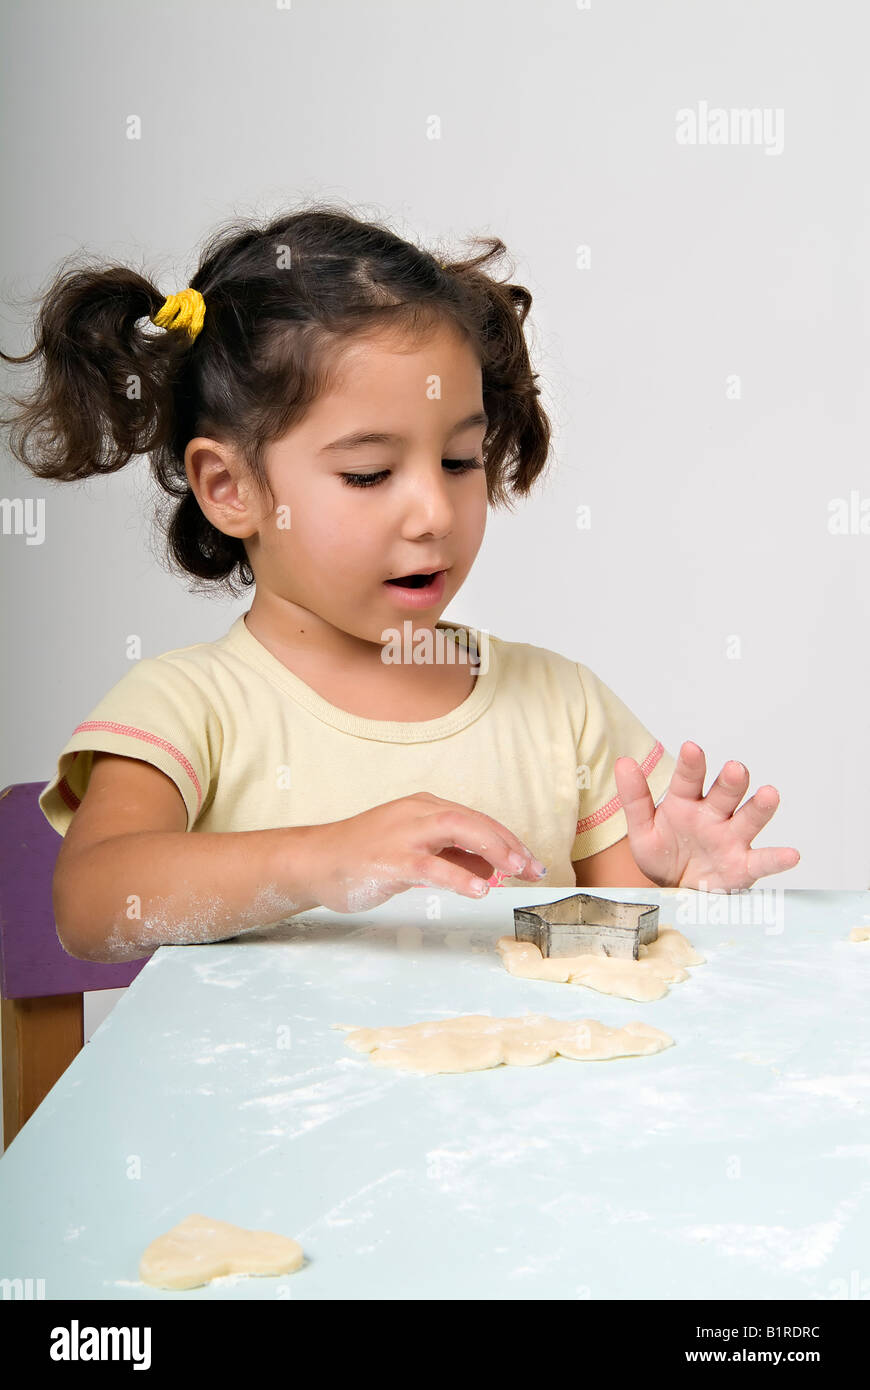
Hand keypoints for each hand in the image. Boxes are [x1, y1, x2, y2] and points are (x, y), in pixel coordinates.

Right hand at [302, 791, 546, 912]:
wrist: (314, 862)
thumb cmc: (363, 858)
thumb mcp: (414, 852)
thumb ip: (450, 856)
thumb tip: (490, 867)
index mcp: (423, 808)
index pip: (476, 819)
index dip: (508, 840)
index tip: (530, 861)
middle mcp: (416, 813)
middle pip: (473, 820)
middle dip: (508, 844)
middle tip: (533, 869)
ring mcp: (402, 834)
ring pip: (457, 831)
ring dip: (492, 851)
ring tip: (516, 873)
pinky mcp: (388, 859)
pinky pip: (430, 865)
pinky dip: (458, 876)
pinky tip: (479, 888)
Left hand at [613, 741, 799, 890]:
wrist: (674, 891)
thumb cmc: (663, 854)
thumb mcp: (643, 828)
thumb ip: (634, 797)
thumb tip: (623, 762)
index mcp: (685, 802)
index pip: (689, 779)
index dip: (691, 764)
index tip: (691, 748)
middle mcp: (713, 815)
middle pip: (725, 793)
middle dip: (731, 781)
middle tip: (735, 769)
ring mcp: (730, 839)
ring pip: (748, 819)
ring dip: (759, 807)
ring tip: (769, 794)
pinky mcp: (743, 866)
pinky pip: (762, 861)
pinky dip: (777, 858)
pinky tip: (791, 854)